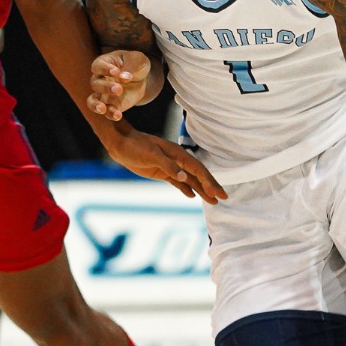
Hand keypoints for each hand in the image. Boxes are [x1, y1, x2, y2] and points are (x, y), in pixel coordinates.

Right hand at [87, 49, 152, 121]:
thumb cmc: (136, 65)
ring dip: (96, 105)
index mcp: (104, 63)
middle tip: (119, 89)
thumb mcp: (139, 60)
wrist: (141, 79)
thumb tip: (124, 78)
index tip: (116, 72)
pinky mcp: (111, 105)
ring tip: (102, 109)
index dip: (104, 69)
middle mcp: (100, 79)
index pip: (98, 66)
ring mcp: (103, 94)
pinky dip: (110, 114)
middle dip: (105, 87)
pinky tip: (118, 116)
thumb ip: (132, 66)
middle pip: (95, 83)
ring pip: (92, 101)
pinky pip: (106, 111)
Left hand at [102, 127, 225, 202]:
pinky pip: (178, 182)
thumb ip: (169, 166)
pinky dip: (187, 189)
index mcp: (178, 154)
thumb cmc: (136, 147)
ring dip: (202, 190)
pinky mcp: (162, 172)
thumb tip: (185, 177)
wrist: (121, 145)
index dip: (210, 182)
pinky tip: (193, 196)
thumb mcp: (152, 155)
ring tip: (213, 201)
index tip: (219, 193)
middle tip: (223, 198)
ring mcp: (171, 167)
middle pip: (199, 175)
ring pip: (191, 180)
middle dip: (211, 187)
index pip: (199, 170)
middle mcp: (178, 161)